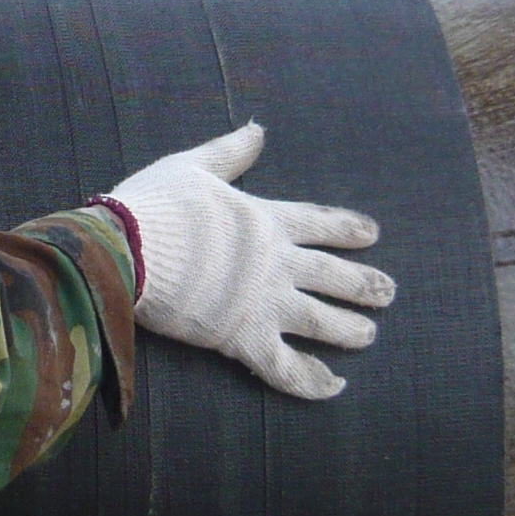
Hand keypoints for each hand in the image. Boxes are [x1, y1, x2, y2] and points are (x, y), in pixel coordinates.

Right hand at [105, 121, 395, 400]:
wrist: (126, 250)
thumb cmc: (154, 206)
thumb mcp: (194, 166)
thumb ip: (230, 152)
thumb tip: (258, 129)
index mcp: (268, 221)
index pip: (322, 224)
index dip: (350, 229)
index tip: (373, 235)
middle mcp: (277, 264)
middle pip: (334, 277)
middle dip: (364, 285)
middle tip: (388, 293)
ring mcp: (265, 303)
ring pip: (323, 322)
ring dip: (350, 330)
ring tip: (369, 336)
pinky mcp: (245, 339)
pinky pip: (288, 367)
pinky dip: (313, 381)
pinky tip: (336, 386)